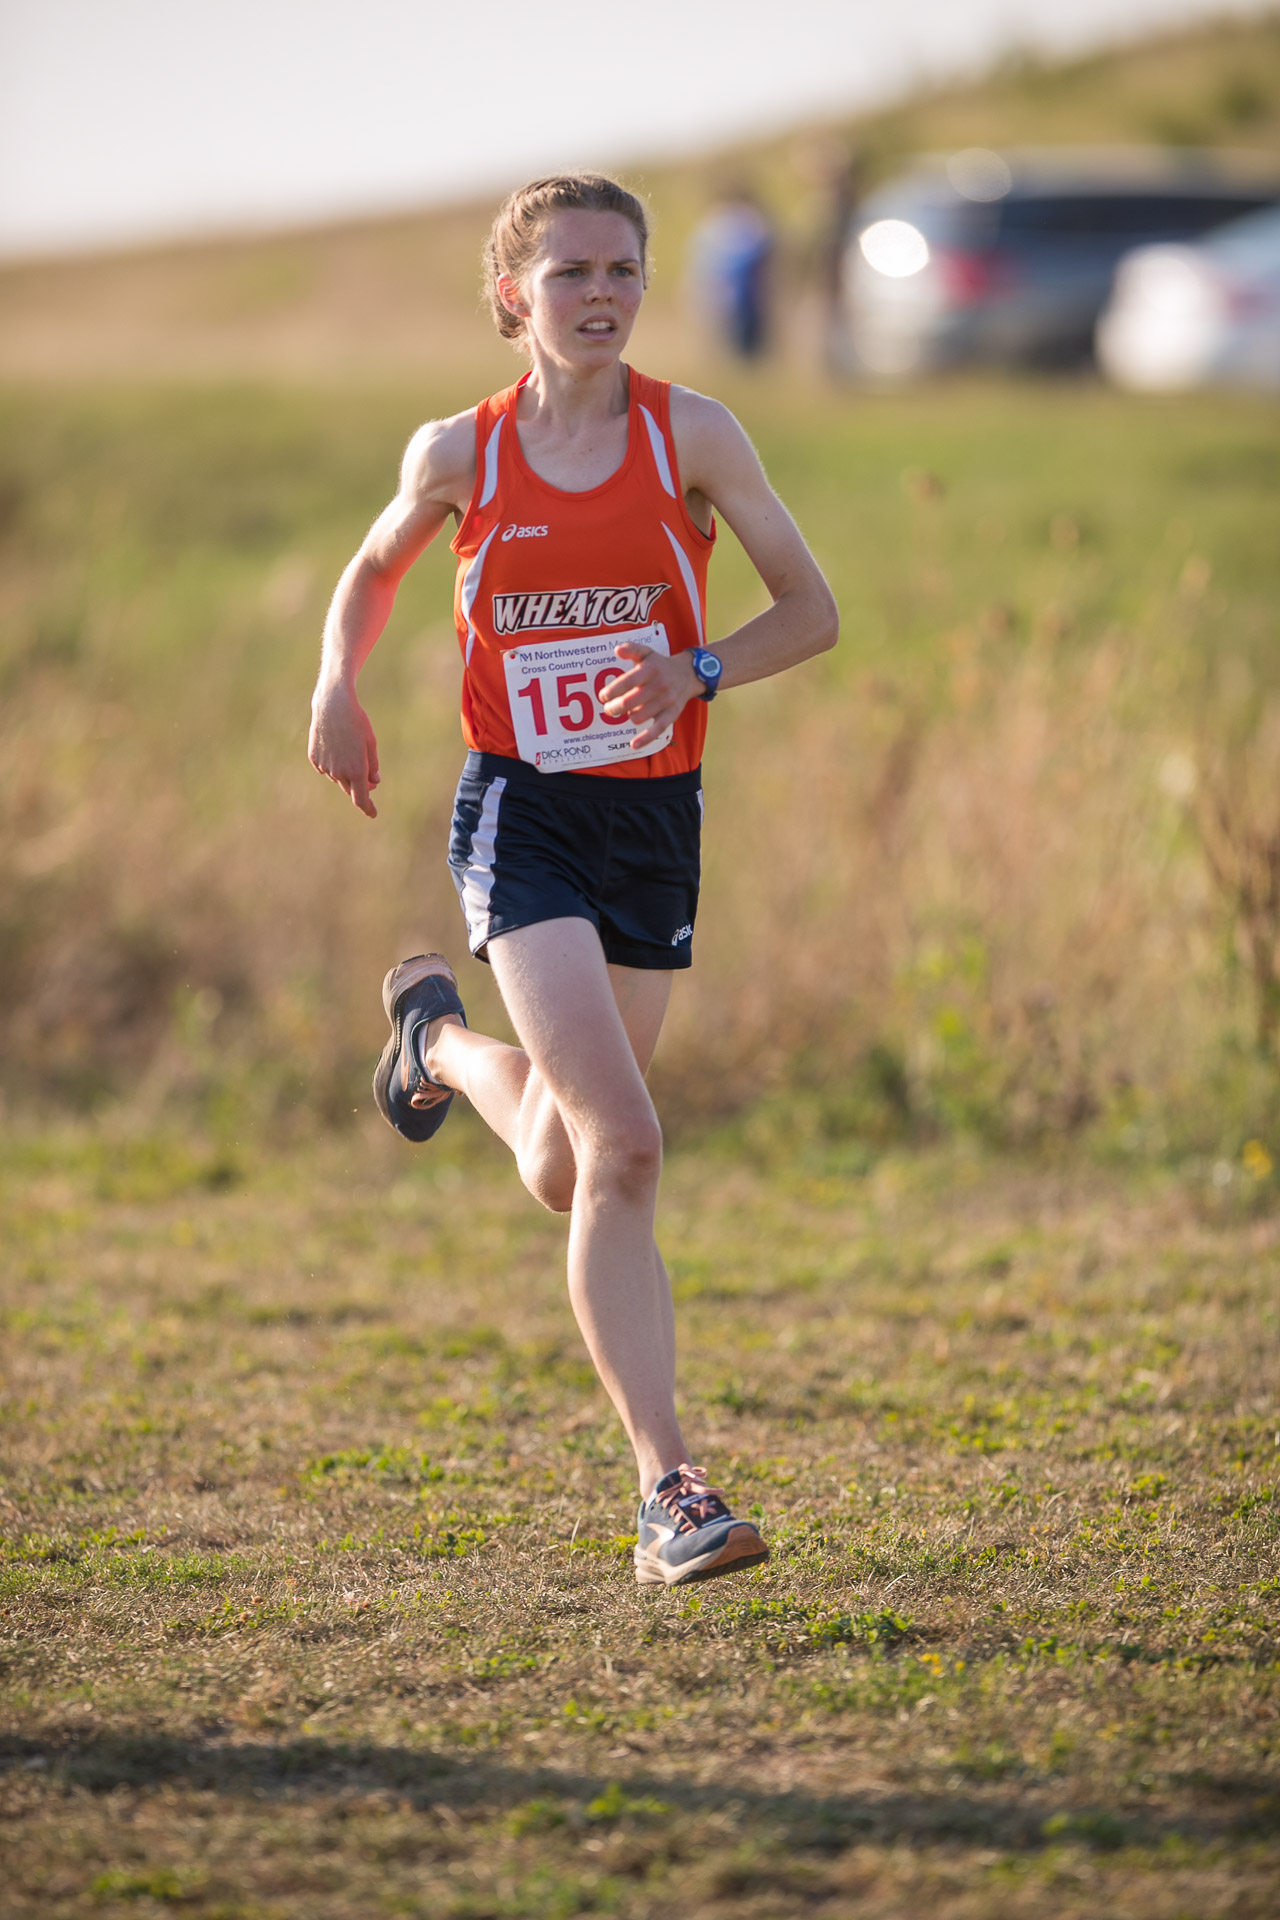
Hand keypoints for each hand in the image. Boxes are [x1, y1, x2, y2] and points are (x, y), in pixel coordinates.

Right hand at [308, 684, 380, 816]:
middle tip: (369, 777)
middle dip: (359, 786)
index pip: (361, 799)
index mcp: (357, 770)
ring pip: (338, 777)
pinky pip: (326, 767)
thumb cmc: (357, 722)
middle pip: (350, 788)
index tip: (373, 814)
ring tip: (348, 747)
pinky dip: (333, 762)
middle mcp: (339, 772)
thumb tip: (373, 783)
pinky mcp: (314, 758)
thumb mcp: (370, 743)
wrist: (332, 705)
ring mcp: (325, 766)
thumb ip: (372, 766)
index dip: (368, 808)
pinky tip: (335, 744)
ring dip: (346, 770)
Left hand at [601, 642, 701, 749]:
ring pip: (638, 716)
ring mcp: (666, 701)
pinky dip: (644, 739)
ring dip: (628, 716)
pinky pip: (657, 729)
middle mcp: (659, 685)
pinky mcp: (671, 714)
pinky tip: (633, 744)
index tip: (603, 696)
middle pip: (628, 702)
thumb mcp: (647, 653)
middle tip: (608, 709)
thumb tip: (617, 650)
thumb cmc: (660, 665)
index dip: (611, 691)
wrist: (688, 674)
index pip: (626, 682)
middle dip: (613, 708)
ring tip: (627, 711)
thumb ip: (631, 649)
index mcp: (650, 669)